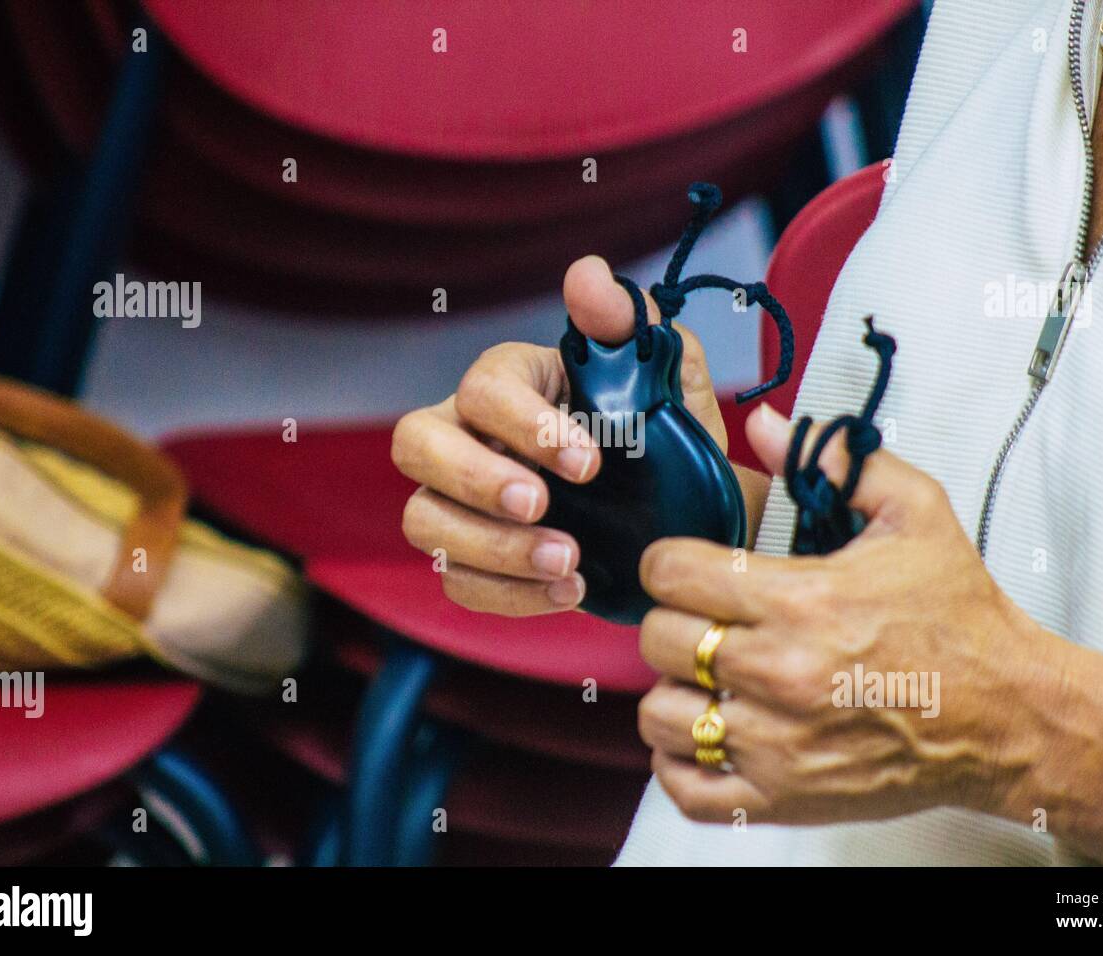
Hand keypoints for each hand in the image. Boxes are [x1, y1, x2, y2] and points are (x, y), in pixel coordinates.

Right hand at [391, 255, 731, 615]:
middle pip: (415, 443)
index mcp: (514, 381)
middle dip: (475, 478)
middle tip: (541, 506)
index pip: (483, 387)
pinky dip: (507, 593)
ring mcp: (461, 501)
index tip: (590, 463)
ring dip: (493, 546)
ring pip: (423, 518)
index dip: (526, 425)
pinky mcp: (472, 559)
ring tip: (570, 563)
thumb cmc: (668, 440)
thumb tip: (589, 276)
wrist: (686, 518)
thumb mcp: (671, 381)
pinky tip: (569, 591)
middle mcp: (470, 435)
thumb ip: (632, 327)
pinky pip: (454, 579)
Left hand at [636, 403, 1064, 826]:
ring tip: (712, 680)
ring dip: (677, 693)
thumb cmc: (959, 617)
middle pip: (659, 640)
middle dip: (675, 622)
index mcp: (801, 600)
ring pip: (661, 715)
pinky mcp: (782, 797)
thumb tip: (762, 423)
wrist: (1009, 716)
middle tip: (708, 621)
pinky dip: (681, 762)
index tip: (691, 569)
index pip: (670, 573)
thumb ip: (838, 462)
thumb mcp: (914, 513)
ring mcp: (776, 743)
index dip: (671, 563)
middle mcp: (779, 673)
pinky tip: (709, 734)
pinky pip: (686, 790)